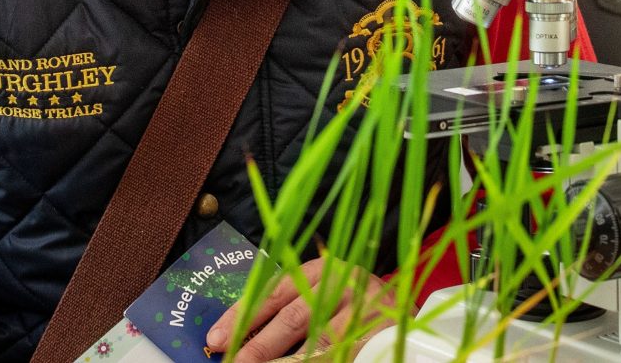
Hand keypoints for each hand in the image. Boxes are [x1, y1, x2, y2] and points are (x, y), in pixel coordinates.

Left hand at [208, 256, 398, 362]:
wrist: (404, 314)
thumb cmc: (352, 306)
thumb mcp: (319, 295)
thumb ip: (287, 309)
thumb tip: (238, 335)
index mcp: (323, 267)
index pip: (274, 290)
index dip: (243, 314)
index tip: (216, 337)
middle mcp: (345, 282)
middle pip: (294, 316)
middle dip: (259, 345)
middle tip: (234, 362)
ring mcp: (365, 309)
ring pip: (318, 341)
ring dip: (284, 361)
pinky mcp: (380, 334)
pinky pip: (339, 355)